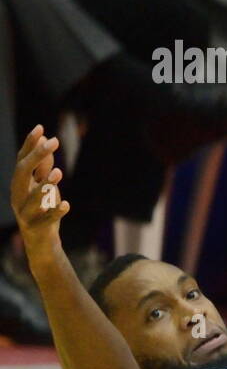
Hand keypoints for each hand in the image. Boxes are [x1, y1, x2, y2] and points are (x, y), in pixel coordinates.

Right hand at [9, 125, 68, 259]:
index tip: (41, 128)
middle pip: (22, 173)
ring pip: (30, 198)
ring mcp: (25, 212)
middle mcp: (17, 195)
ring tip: (58, 172)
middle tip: (54, 142)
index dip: (30, 144)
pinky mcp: (36, 227)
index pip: (22, 160)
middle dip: (36, 156)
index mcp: (19, 183)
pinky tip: (66, 205)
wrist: (40, 240)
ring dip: (45, 184)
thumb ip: (44, 165)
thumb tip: (47, 139)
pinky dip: (55, 212)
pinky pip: (45, 220)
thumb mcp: (44, 184)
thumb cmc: (42, 207)